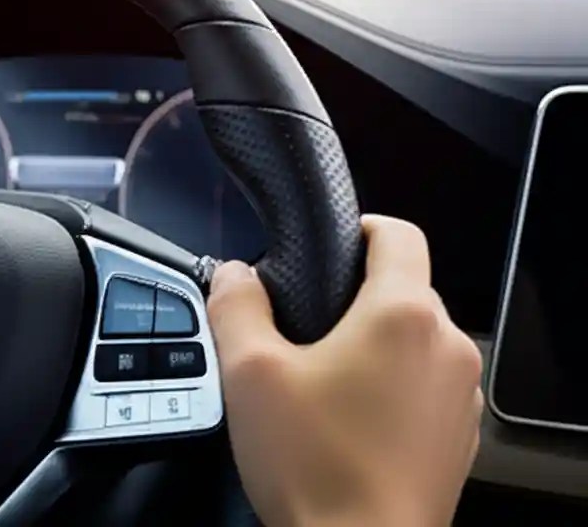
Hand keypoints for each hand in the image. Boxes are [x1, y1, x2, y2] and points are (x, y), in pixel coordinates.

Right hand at [209, 215, 482, 526]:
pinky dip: (393, 391)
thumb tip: (233, 274)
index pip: (399, 234)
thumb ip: (235, 306)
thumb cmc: (312, 466)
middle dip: (354, 299)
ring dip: (375, 348)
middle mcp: (448, 347)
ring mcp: (461, 395)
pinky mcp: (460, 438)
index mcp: (403, 315)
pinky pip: (427, 388)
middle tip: (298, 334)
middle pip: (404, 290)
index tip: (324, 250)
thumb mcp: (248, 374)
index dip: (358, 229)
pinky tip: (348, 423)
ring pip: (416, 342)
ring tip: (320, 386)